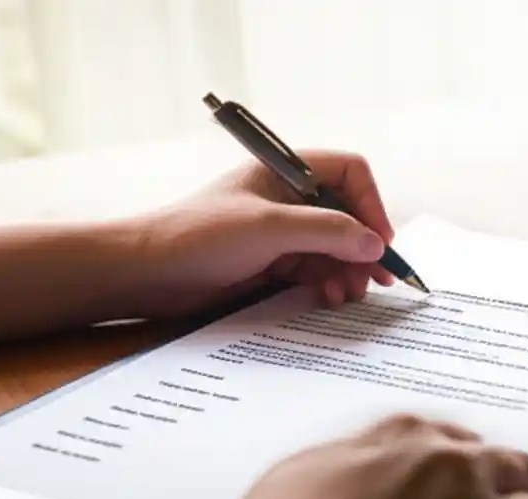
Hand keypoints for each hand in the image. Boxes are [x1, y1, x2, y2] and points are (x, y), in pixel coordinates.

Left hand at [129, 150, 395, 317]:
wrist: (147, 273)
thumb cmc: (199, 236)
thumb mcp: (270, 229)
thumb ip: (328, 232)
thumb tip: (376, 244)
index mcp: (287, 171)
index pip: (350, 174)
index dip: (371, 205)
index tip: (380, 241)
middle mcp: (289, 197)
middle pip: (348, 216)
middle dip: (364, 248)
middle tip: (377, 281)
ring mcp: (282, 231)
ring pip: (335, 248)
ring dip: (348, 271)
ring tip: (347, 295)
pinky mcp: (273, 262)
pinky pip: (316, 270)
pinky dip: (329, 283)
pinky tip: (329, 298)